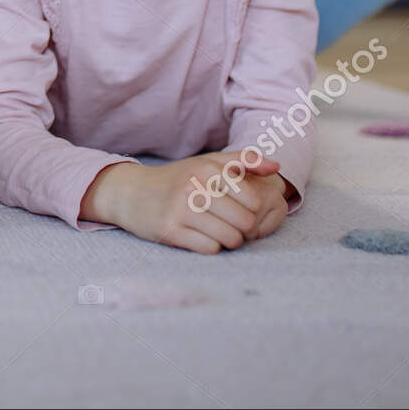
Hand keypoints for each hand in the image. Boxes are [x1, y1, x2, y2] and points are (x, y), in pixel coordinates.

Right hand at [86, 152, 283, 253]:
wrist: (132, 193)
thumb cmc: (178, 179)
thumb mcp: (208, 162)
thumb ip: (244, 160)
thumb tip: (277, 166)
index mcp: (208, 169)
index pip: (254, 200)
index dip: (254, 210)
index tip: (243, 210)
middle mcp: (194, 187)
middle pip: (245, 222)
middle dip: (243, 228)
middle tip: (231, 225)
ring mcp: (180, 209)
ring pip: (230, 238)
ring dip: (229, 240)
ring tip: (219, 232)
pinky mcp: (169, 231)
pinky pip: (210, 248)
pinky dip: (211, 247)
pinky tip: (201, 238)